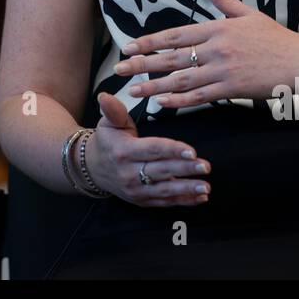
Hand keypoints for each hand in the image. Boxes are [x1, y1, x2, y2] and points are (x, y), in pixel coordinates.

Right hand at [86, 92, 211, 205]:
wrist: (92, 169)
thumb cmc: (107, 142)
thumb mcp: (108, 123)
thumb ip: (113, 110)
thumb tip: (105, 96)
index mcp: (124, 151)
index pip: (153, 149)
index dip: (173, 150)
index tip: (192, 150)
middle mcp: (129, 173)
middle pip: (162, 170)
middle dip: (185, 169)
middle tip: (205, 166)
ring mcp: (136, 190)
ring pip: (165, 190)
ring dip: (187, 189)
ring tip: (206, 186)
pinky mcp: (141, 200)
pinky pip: (165, 202)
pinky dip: (184, 201)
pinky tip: (200, 197)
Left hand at [115, 0, 298, 108]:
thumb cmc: (275, 39)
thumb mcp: (249, 14)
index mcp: (217, 29)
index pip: (176, 35)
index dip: (150, 41)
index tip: (130, 46)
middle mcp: (216, 49)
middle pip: (172, 57)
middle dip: (143, 64)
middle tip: (120, 69)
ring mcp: (223, 70)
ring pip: (181, 79)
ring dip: (155, 85)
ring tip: (134, 90)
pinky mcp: (232, 89)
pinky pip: (200, 96)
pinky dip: (179, 100)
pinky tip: (161, 102)